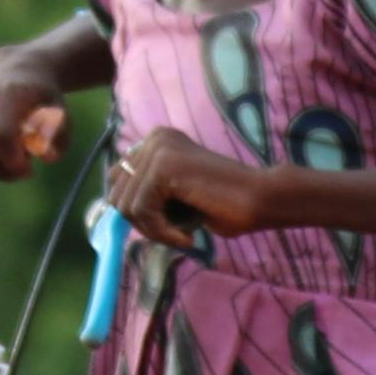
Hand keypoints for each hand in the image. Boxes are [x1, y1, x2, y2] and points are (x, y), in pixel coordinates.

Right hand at [0, 50, 76, 183]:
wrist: (17, 70)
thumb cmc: (42, 99)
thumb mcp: (60, 115)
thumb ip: (58, 137)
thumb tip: (46, 157)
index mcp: (9, 92)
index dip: (15, 162)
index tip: (29, 170)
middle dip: (5, 174)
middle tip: (23, 166)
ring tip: (9, 155)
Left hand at [106, 127, 273, 246]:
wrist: (261, 199)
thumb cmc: (227, 205)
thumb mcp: (176, 198)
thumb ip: (148, 195)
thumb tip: (113, 212)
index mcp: (157, 141)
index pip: (117, 180)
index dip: (133, 211)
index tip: (164, 227)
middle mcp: (154, 139)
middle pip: (117, 193)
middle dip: (142, 223)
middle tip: (175, 233)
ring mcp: (158, 149)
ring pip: (126, 206)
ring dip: (153, 231)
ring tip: (183, 234)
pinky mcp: (163, 166)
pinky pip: (142, 211)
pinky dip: (161, 232)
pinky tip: (187, 235)